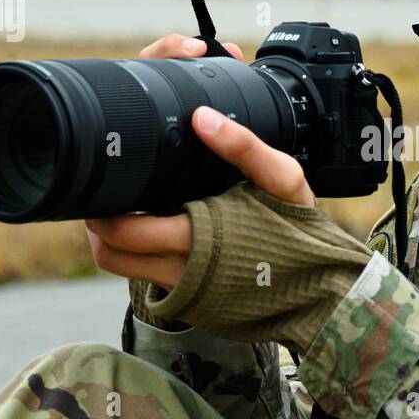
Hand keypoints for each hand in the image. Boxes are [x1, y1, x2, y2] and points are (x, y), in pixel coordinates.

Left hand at [85, 34, 314, 290]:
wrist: (319, 288)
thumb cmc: (301, 232)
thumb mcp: (284, 181)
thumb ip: (246, 147)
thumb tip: (202, 117)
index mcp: (200, 239)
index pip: (121, 232)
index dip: (102, 207)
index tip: (107, 178)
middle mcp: (183, 271)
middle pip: (110, 253)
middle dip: (99, 220)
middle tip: (107, 190)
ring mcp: (184, 290)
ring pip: (123, 269)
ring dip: (113, 240)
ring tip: (124, 208)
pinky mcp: (189, 301)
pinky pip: (146, 277)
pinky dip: (139, 254)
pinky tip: (155, 226)